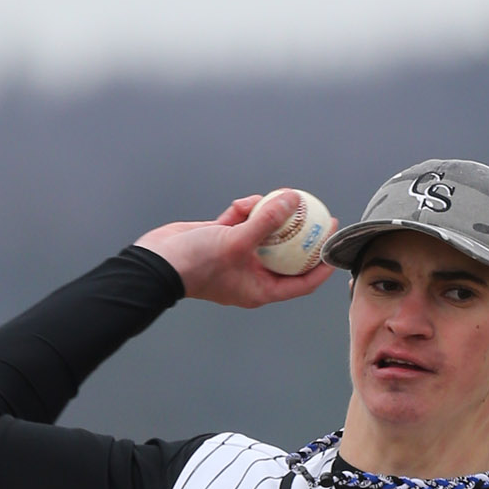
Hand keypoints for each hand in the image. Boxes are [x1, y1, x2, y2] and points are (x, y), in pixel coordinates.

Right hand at [133, 192, 336, 307]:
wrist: (156, 261)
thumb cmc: (196, 263)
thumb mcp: (236, 241)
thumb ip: (265, 221)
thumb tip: (292, 200)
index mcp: (260, 289)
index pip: (302, 282)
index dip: (320, 264)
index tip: (331, 241)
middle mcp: (251, 275)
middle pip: (286, 254)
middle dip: (299, 233)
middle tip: (315, 212)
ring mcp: (237, 256)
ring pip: (264, 232)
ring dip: (267, 215)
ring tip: (271, 200)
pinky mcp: (223, 239)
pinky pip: (243, 222)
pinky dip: (244, 211)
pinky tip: (243, 204)